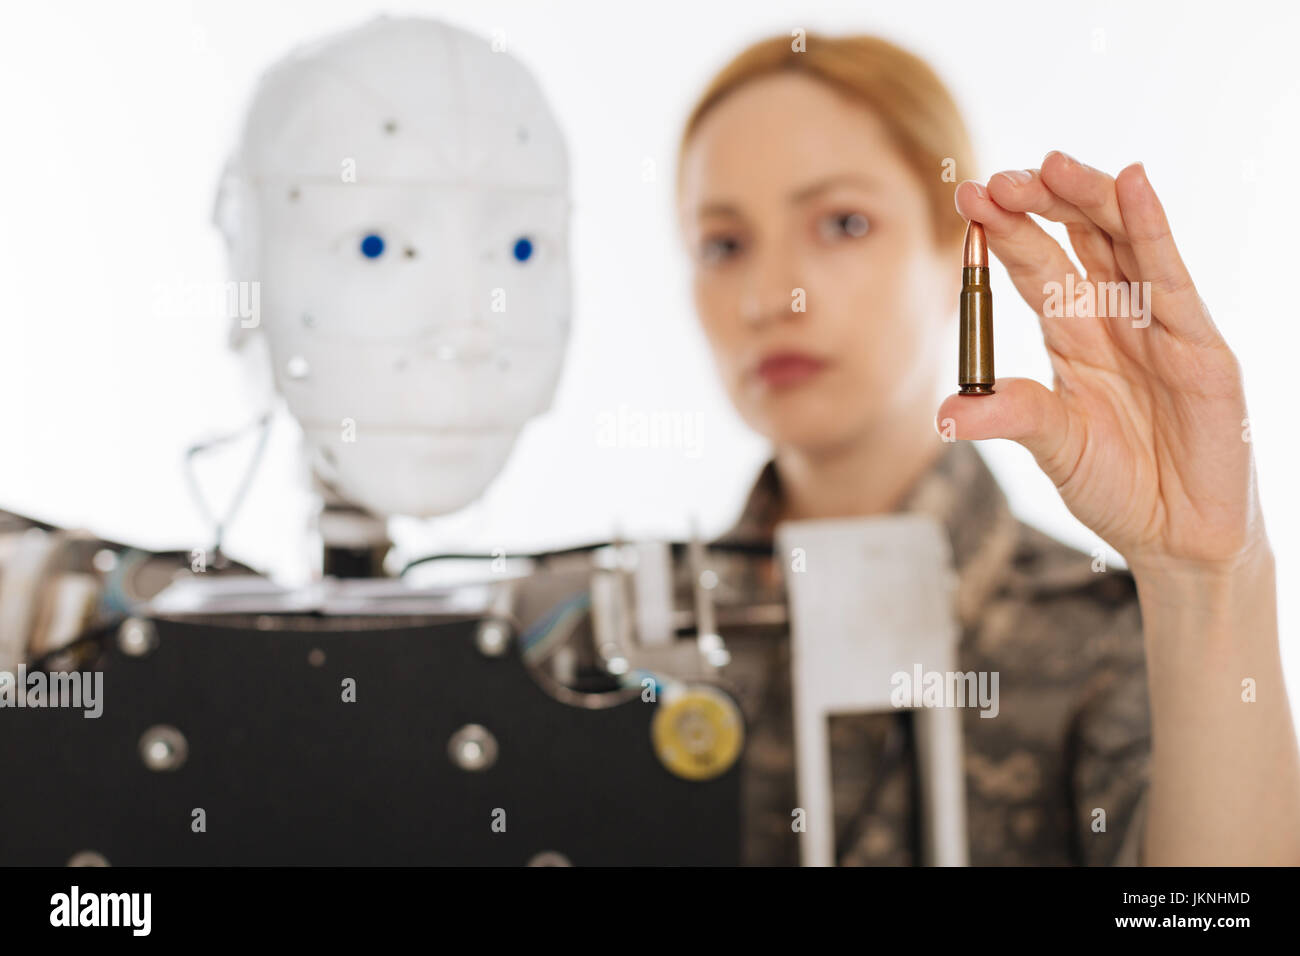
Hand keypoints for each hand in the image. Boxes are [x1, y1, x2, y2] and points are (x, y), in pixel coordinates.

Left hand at [939, 151, 1266, 577]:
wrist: (1181, 536)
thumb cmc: (1119, 487)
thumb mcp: (1055, 449)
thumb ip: (1012, 419)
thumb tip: (946, 413)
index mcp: (1072, 337)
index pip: (1036, 267)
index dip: (1005, 231)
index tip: (967, 197)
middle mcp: (1114, 319)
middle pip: (1077, 240)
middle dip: (1040, 203)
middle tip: (999, 178)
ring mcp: (1159, 326)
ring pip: (1123, 244)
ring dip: (1089, 200)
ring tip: (1053, 164)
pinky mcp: (1200, 346)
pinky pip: (1172, 278)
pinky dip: (1153, 229)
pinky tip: (1133, 184)